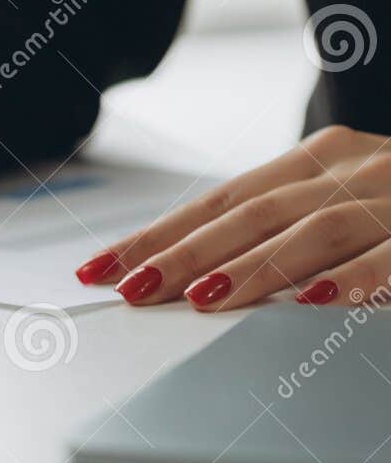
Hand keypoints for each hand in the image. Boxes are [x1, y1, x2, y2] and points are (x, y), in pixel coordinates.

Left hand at [74, 125, 390, 310]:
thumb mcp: (345, 198)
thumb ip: (283, 229)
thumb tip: (197, 275)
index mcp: (320, 161)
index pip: (220, 201)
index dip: (158, 234)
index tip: (100, 267)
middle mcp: (353, 169)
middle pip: (251, 214)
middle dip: (183, 254)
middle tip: (130, 289)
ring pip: (315, 230)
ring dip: (255, 269)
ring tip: (202, 300)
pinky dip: (361, 276)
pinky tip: (321, 301)